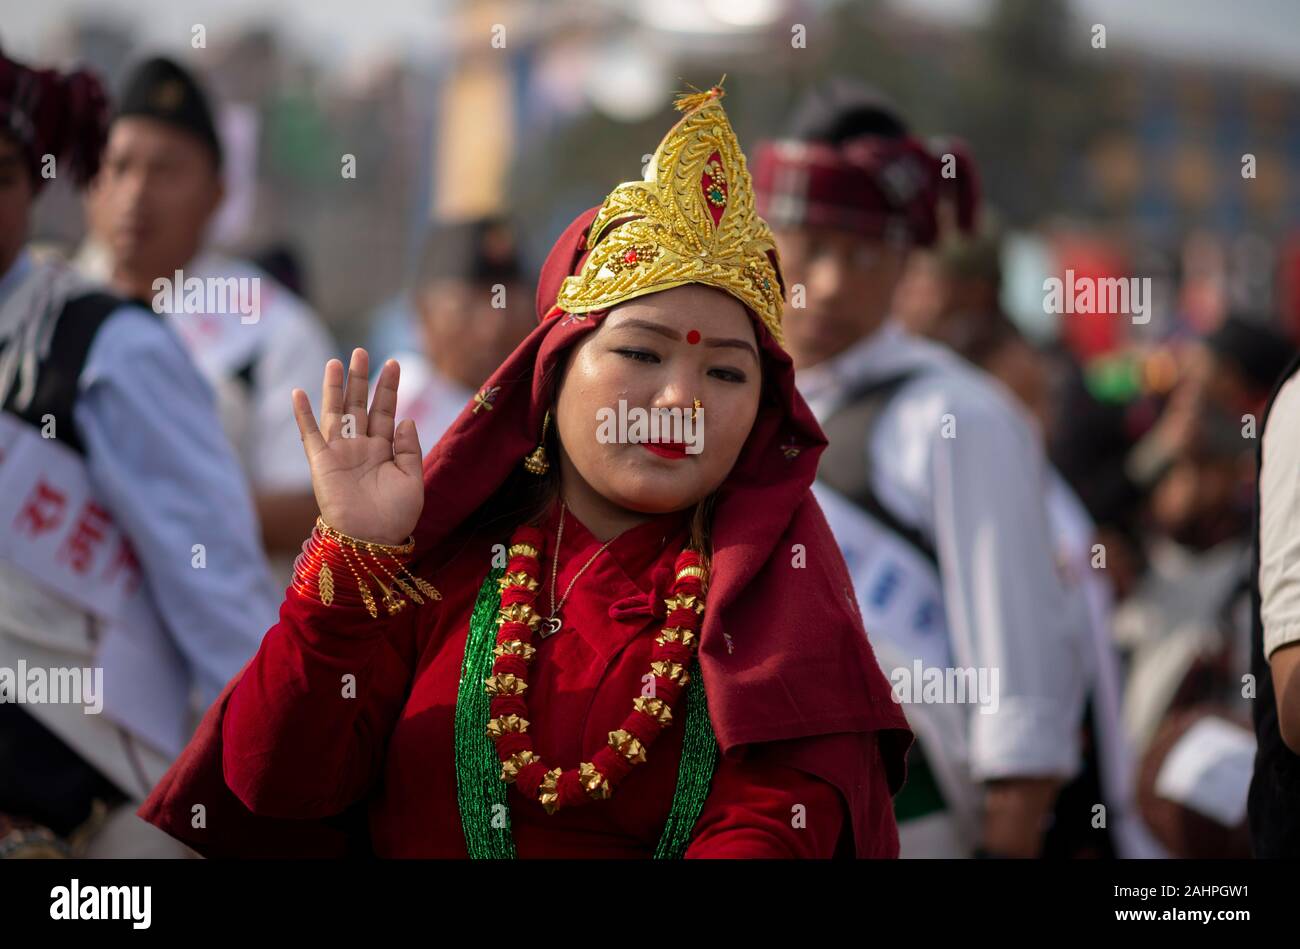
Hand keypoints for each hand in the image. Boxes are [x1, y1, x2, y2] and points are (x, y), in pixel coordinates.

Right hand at [291, 348, 423, 545]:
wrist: (372, 540)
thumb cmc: (395, 516)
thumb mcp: (413, 480)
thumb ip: (409, 449)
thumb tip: (405, 419)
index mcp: (384, 451)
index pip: (385, 412)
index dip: (388, 388)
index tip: (394, 363)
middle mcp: (360, 448)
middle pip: (359, 405)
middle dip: (360, 379)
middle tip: (361, 351)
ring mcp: (340, 453)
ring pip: (336, 413)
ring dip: (334, 388)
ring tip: (336, 361)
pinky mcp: (321, 463)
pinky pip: (310, 435)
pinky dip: (303, 415)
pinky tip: (299, 393)